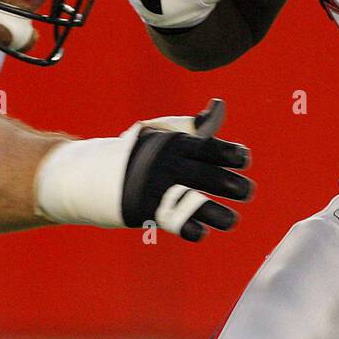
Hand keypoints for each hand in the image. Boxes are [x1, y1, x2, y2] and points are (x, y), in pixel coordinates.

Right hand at [35, 99, 252, 240]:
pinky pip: (172, 221)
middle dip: (231, 184)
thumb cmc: (136, 152)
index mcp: (173, 144)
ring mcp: (155, 187)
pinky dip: (188, 228)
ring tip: (232, 220)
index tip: (244, 159)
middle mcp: (166, 164)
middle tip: (248, 192)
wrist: (90, 173)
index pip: (208, 147)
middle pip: (206, 176)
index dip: (229, 153)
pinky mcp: (144, 209)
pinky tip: (201, 232)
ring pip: (192, 203)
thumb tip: (219, 106)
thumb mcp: (163, 134)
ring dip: (216, 213)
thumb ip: (195, 127)